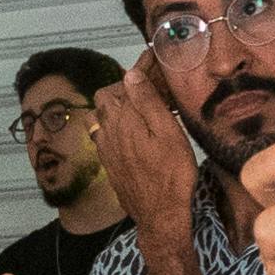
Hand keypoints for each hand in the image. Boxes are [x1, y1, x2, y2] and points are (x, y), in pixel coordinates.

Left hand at [92, 69, 203, 253]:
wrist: (160, 216)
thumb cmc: (171, 175)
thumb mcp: (167, 133)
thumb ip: (147, 102)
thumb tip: (131, 74)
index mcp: (122, 119)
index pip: (126, 82)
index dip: (140, 68)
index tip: (153, 59)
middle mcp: (107, 131)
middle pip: (108, 97)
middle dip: (127, 86)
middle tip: (152, 88)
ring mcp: (105, 148)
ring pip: (103, 116)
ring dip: (119, 107)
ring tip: (142, 109)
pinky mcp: (109, 163)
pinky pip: (105, 135)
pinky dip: (117, 125)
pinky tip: (135, 132)